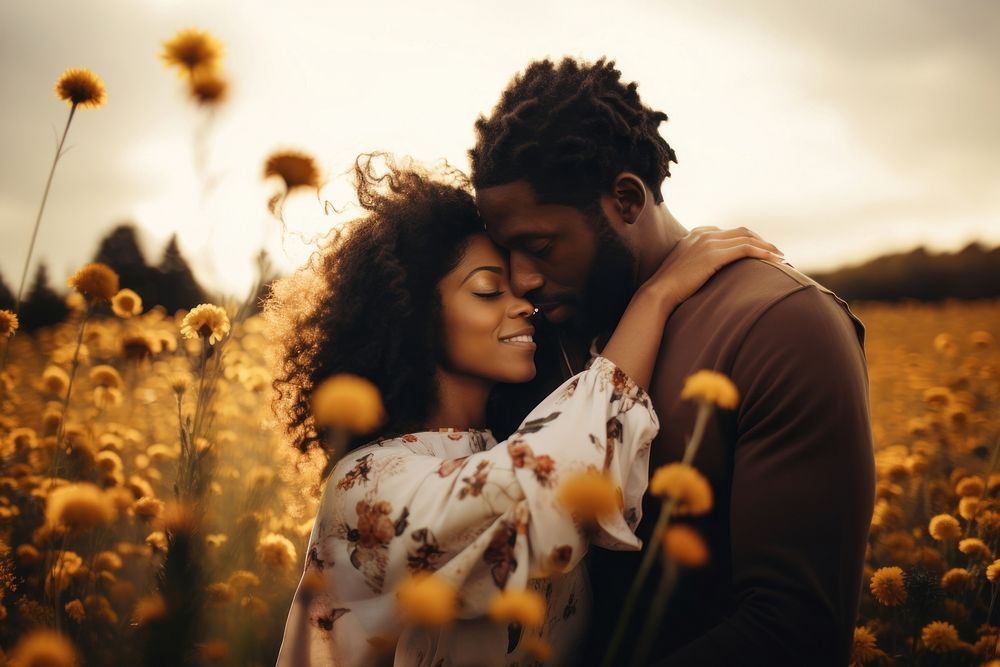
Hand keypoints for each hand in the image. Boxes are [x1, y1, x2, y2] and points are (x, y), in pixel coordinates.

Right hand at [644, 226, 783, 304]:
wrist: (659, 292)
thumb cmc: (670, 287)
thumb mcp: (685, 268)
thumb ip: (698, 262)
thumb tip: (709, 272)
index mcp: (697, 233)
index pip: (730, 232)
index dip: (749, 240)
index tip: (761, 251)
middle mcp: (704, 233)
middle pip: (743, 232)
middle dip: (762, 241)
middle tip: (777, 254)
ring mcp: (709, 242)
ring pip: (748, 239)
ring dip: (768, 247)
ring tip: (782, 258)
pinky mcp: (714, 254)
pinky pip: (746, 249)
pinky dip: (764, 253)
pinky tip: (775, 261)